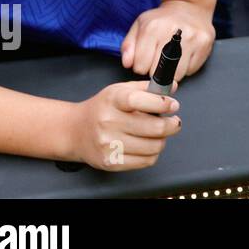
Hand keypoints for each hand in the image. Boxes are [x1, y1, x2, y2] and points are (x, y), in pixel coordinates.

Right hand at [65, 81, 181, 171]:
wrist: (75, 131)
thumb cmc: (103, 108)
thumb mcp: (120, 90)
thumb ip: (147, 87)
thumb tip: (172, 87)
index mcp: (113, 100)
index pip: (140, 100)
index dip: (162, 104)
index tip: (173, 105)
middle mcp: (109, 122)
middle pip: (155, 128)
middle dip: (172, 125)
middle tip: (173, 122)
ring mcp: (109, 144)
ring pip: (154, 146)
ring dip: (163, 140)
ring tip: (157, 134)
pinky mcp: (111, 161)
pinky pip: (146, 160)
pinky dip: (153, 153)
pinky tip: (147, 144)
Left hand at [121, 0, 213, 80]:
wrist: (189, 7)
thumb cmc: (162, 20)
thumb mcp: (140, 26)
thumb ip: (128, 46)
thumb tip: (128, 64)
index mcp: (153, 27)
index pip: (140, 66)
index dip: (141, 66)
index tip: (145, 60)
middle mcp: (173, 32)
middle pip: (158, 72)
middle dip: (155, 71)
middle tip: (157, 61)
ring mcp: (192, 38)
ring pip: (177, 75)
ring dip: (171, 72)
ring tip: (171, 59)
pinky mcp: (205, 43)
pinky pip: (191, 70)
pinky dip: (186, 68)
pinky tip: (184, 56)